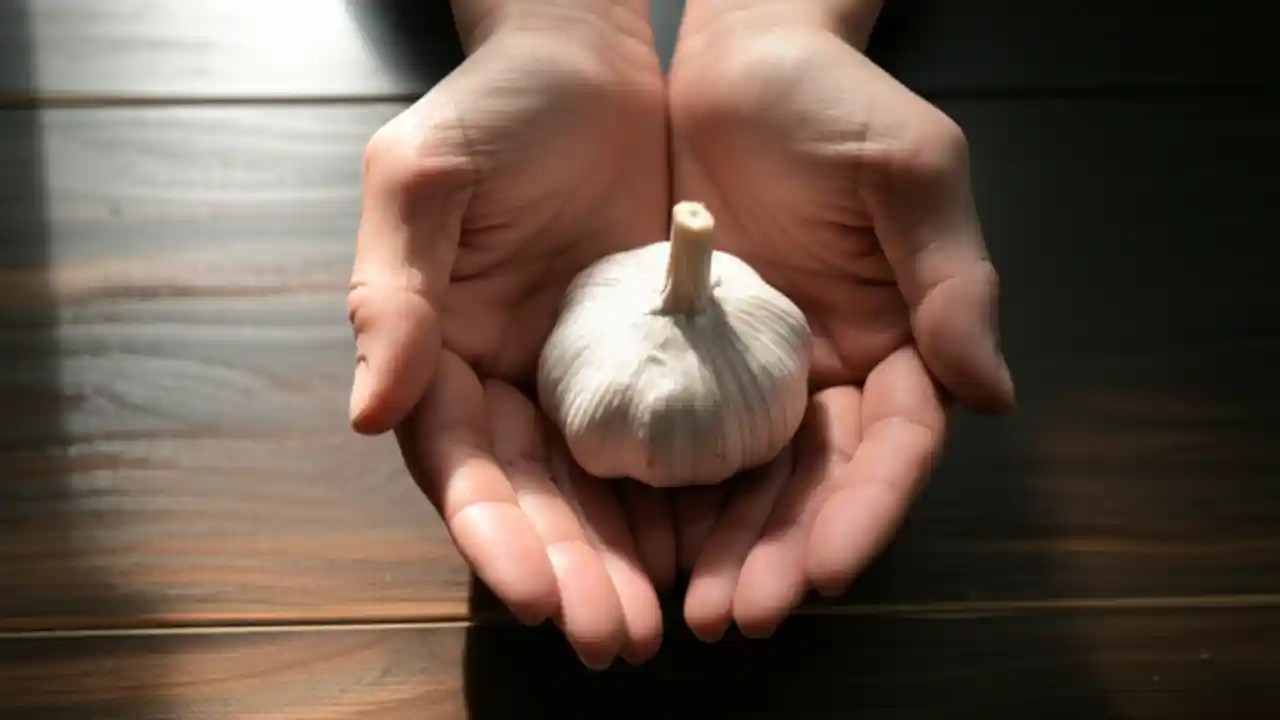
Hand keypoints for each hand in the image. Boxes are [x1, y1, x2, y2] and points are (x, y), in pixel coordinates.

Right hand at [346, 0, 673, 666]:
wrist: (593, 62)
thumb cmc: (496, 106)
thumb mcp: (422, 179)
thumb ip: (393, 291)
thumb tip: (367, 413)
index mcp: (444, 352)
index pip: (462, 463)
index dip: (492, 532)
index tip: (532, 591)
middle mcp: (510, 381)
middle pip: (535, 499)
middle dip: (569, 572)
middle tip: (613, 636)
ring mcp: (583, 378)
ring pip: (599, 492)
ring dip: (623, 563)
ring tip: (657, 626)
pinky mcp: (651, 361)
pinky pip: (666, 444)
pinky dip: (681, 503)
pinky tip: (708, 552)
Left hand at [666, 1, 1015, 638]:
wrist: (735, 60)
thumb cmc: (836, 101)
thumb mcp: (912, 173)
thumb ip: (953, 279)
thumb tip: (995, 392)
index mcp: (900, 338)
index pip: (895, 444)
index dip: (865, 508)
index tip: (824, 567)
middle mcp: (832, 370)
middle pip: (818, 484)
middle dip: (784, 552)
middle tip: (741, 613)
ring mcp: (759, 371)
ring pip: (749, 480)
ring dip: (727, 548)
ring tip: (695, 608)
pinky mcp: (690, 357)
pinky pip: (678, 437)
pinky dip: (668, 494)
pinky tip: (642, 542)